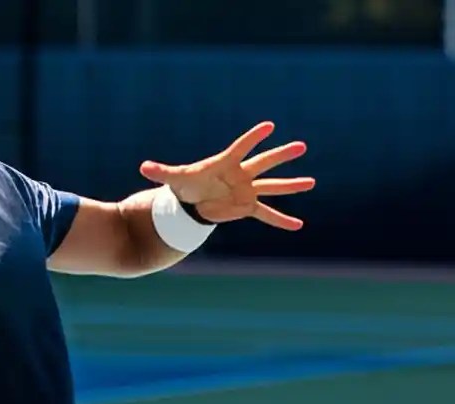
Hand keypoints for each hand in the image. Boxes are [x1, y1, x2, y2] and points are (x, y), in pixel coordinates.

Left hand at [140, 121, 316, 230]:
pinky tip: (298, 226)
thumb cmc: (187, 184)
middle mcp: (240, 174)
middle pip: (263, 162)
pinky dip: (281, 220)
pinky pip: (267, 213)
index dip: (253, 137)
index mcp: (225, 162)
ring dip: (291, 185)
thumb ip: (162, 171)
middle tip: (301, 146)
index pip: (241, 147)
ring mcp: (246, 190)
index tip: (269, 126)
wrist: (192, 201)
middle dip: (280, 155)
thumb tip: (143, 167)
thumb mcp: (174, 178)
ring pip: (272, 186)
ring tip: (311, 182)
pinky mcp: (246, 206)